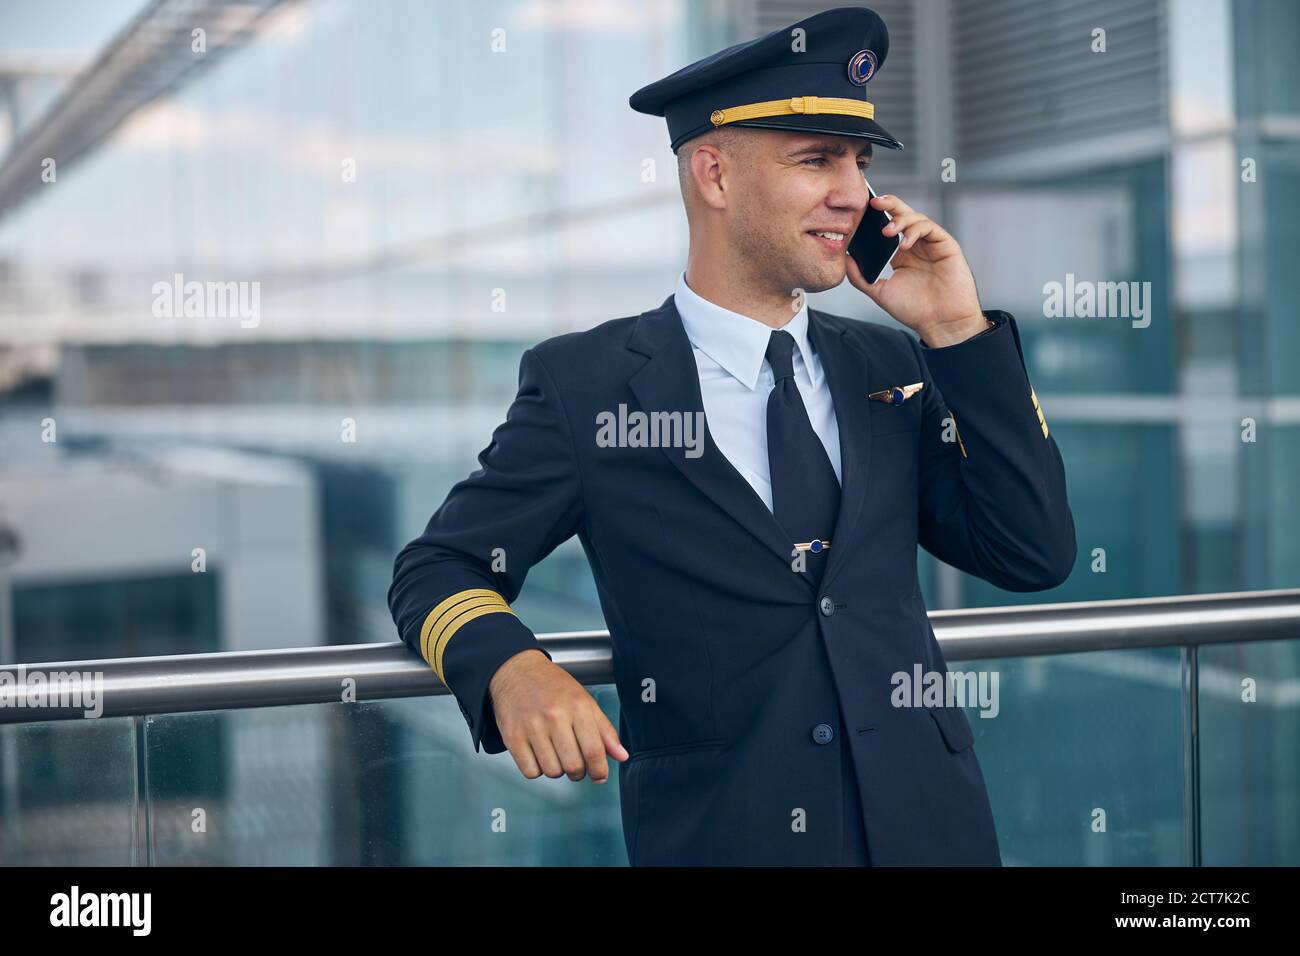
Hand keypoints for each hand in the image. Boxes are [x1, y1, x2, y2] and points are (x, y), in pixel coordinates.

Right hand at [489, 648, 628, 782]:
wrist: (516, 671)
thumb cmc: (552, 686)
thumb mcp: (584, 700)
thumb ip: (604, 730)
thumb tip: (621, 756)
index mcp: (577, 706)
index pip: (594, 751)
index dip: (600, 770)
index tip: (600, 775)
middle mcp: (554, 716)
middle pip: (574, 766)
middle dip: (579, 772)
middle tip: (576, 762)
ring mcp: (532, 727)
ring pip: (552, 772)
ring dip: (557, 770)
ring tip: (556, 753)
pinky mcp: (513, 736)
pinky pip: (530, 771)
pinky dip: (537, 769)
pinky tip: (539, 754)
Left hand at [844, 194, 986, 345]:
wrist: (941, 323)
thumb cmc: (916, 310)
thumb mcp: (880, 292)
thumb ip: (861, 277)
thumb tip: (845, 259)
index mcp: (900, 254)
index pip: (887, 226)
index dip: (876, 216)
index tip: (860, 211)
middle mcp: (916, 245)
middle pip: (902, 215)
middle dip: (888, 204)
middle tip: (873, 203)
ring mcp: (931, 244)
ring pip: (916, 218)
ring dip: (900, 220)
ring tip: (887, 232)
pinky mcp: (946, 245)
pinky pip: (930, 228)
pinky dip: (916, 231)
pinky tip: (904, 244)